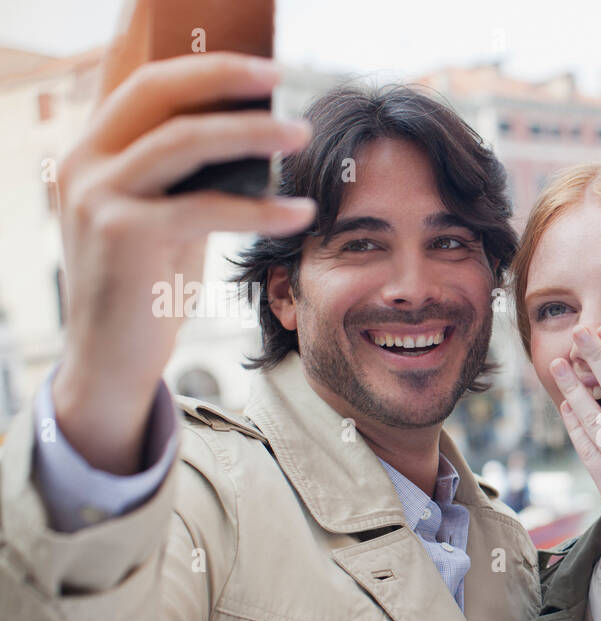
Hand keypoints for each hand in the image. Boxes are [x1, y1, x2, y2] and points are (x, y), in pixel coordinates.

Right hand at [51, 51, 315, 473]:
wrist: (111, 357)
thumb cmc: (147, 288)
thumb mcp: (165, 219)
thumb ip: (189, 179)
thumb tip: (254, 137)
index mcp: (91, 152)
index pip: (146, 86)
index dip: (203, 69)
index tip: (261, 67)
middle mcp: (84, 165)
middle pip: (160, 94)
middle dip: (225, 79)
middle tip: (282, 79)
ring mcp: (98, 197)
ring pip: (184, 141)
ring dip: (251, 132)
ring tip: (300, 134)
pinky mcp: (124, 234)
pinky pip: (207, 206)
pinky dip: (261, 207)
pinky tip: (300, 213)